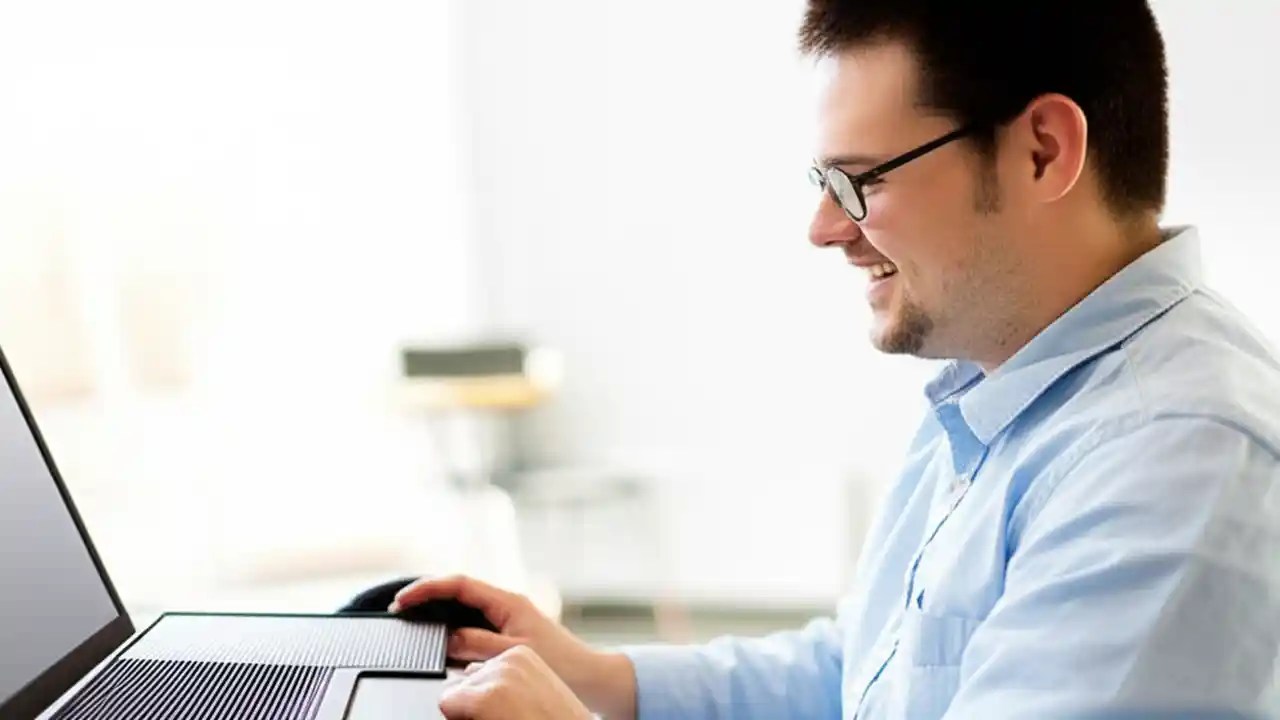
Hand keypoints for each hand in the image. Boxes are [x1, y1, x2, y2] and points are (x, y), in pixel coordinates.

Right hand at [392, 575, 635, 717]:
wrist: (591, 676)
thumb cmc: (563, 663)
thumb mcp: (514, 653)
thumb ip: (479, 644)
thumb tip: (448, 638)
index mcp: (508, 601)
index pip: (460, 584)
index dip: (429, 588)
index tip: (405, 599)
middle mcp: (506, 605)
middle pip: (458, 592)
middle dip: (428, 597)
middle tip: (400, 611)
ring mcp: (507, 618)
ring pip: (464, 609)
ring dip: (439, 613)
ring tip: (413, 622)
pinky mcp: (508, 633)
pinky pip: (474, 626)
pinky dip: (454, 630)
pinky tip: (440, 642)